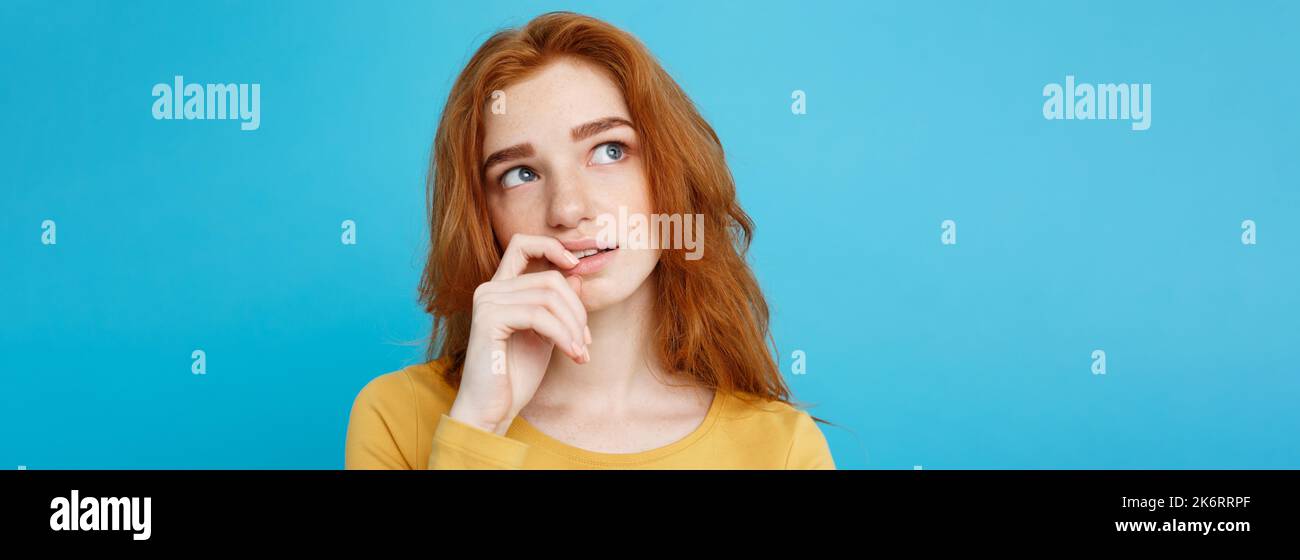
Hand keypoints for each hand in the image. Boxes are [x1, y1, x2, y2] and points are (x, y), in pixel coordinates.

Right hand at [447, 234, 590, 434]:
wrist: (491, 410)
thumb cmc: (515, 376)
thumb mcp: (546, 335)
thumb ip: (557, 307)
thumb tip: (577, 276)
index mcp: (501, 289)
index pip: (523, 245)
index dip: (553, 247)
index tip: (576, 265)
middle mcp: (490, 289)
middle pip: (550, 278)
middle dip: (577, 310)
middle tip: (586, 341)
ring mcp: (487, 301)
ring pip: (548, 297)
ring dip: (573, 327)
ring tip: (580, 352)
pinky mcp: (489, 319)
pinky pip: (539, 316)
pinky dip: (563, 335)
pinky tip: (573, 354)